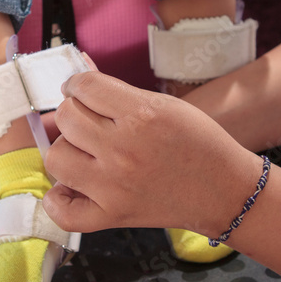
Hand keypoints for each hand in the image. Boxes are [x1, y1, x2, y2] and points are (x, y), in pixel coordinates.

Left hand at [42, 71, 254, 234]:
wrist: (225, 190)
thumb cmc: (199, 144)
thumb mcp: (164, 105)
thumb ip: (118, 90)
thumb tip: (80, 66)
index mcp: (140, 115)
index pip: (84, 86)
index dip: (78, 84)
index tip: (82, 92)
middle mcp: (123, 150)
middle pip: (66, 117)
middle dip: (74, 113)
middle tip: (89, 121)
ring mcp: (114, 186)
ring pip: (56, 157)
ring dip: (67, 151)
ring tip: (85, 153)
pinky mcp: (112, 215)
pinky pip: (62, 211)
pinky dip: (59, 201)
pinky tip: (71, 188)